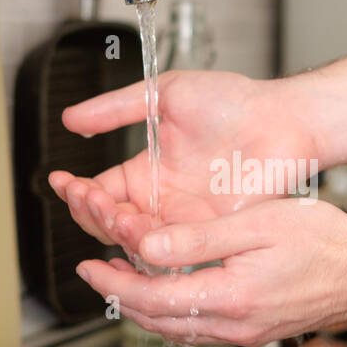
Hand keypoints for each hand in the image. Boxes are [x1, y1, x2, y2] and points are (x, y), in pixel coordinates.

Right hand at [47, 71, 320, 253]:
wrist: (284, 119)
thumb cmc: (236, 102)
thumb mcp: (165, 94)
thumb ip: (117, 108)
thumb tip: (70, 119)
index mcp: (148, 172)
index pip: (100, 194)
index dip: (76, 193)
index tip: (61, 181)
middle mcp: (162, 202)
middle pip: (108, 224)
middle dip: (90, 213)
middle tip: (88, 196)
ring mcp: (185, 221)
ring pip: (134, 243)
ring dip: (114, 230)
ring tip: (112, 210)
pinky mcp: (208, 234)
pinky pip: (170, 252)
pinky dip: (147, 247)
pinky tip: (134, 232)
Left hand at [72, 200, 346, 346]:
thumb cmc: (326, 240)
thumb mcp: (257, 224)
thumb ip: (198, 239)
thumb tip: (148, 247)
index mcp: (230, 297)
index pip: (151, 300)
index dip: (112, 285)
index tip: (88, 268)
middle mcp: (236, 325)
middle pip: (158, 323)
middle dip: (121, 300)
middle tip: (96, 274)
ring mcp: (248, 334)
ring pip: (178, 331)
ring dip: (145, 309)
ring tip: (125, 281)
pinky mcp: (258, 332)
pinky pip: (203, 331)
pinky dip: (175, 314)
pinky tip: (172, 292)